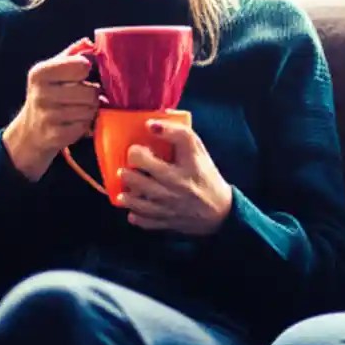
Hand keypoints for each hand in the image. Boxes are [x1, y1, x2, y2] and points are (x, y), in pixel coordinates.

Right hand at [3, 39, 100, 181]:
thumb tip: (89, 42)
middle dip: (93, 93)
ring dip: (90, 110)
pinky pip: (85, 126)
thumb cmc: (47, 94)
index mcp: (40, 73)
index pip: (81, 65)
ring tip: (80, 108)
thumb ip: (72, 53)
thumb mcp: (52, 70)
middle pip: (89, 91)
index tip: (83, 74)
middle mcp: (41, 94)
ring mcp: (47, 117)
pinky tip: (76, 121)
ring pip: (90, 110)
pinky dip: (85, 125)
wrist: (29, 131)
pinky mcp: (55, 136)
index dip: (87, 70)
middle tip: (85, 94)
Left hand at [116, 121, 233, 235]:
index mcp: (190, 165)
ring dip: (125, 189)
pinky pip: (140, 218)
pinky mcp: (164, 221)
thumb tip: (152, 123)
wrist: (219, 211)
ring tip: (126, 180)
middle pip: (144, 169)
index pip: (179, 140)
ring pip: (135, 198)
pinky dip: (133, 212)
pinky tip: (133, 203)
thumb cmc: (204, 177)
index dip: (161, 129)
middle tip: (131, 160)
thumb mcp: (199, 154)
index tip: (149, 126)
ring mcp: (169, 205)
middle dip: (131, 162)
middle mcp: (178, 185)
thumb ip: (180, 136)